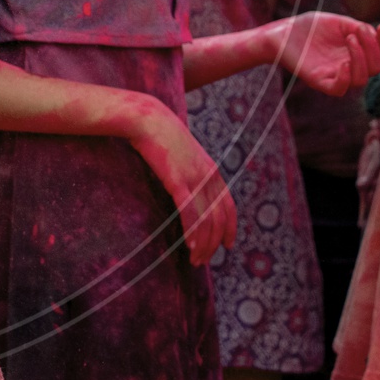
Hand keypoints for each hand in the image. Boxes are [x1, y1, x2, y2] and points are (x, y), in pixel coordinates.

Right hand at [128, 99, 236, 266]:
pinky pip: (189, 213)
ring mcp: (194, 179)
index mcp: (212, 171)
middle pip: (219, 218)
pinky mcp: (177, 181)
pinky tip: (190, 246)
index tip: (227, 245)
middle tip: (204, 261)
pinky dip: (192, 232)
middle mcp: (208, 177)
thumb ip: (190, 170)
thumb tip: (187, 187)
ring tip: (195, 260)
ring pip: (206, 220)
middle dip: (214, 243)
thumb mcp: (183, 153)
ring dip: (203, 244)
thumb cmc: (161, 135)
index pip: (228, 206)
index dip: (230, 228)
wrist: (149, 119)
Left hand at [274, 12, 379, 95]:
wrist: (284, 31)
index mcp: (358, 55)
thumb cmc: (311, 27)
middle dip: (373, 48)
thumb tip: (376, 33)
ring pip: (360, 80)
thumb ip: (359, 29)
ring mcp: (335, 75)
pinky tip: (344, 63)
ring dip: (361, 59)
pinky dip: (345, 78)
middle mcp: (350, 68)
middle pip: (376, 69)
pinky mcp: (319, 81)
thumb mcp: (339, 23)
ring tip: (350, 39)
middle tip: (358, 31)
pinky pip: (338, 89)